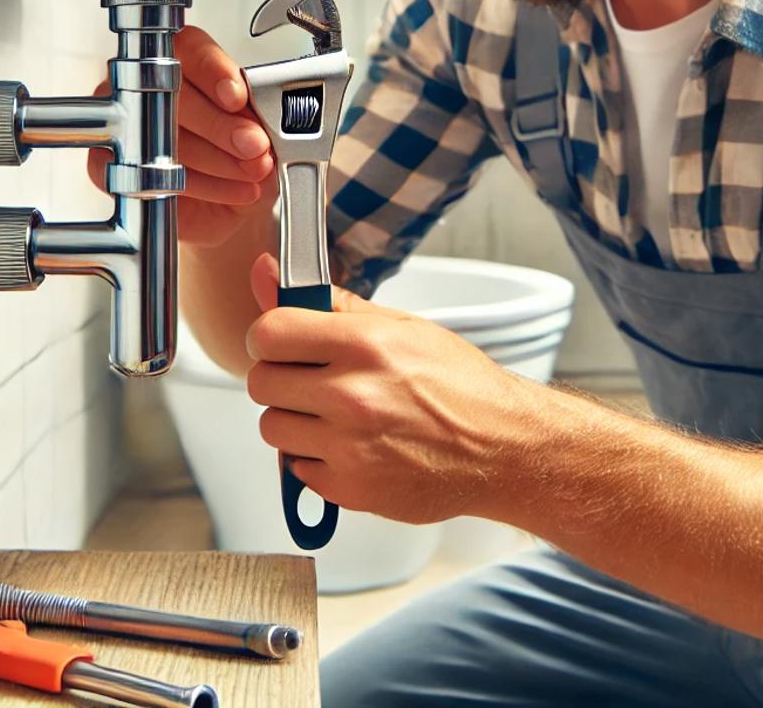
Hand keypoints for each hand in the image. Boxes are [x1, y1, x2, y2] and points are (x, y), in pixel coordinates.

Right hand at [86, 26, 275, 246]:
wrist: (229, 203)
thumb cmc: (240, 155)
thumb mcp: (260, 129)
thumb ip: (258, 117)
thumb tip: (259, 122)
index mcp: (184, 59)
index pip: (189, 48)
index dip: (214, 71)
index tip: (237, 96)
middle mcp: (146, 82)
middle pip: (172, 93)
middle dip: (221, 125)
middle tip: (254, 146)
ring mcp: (121, 119)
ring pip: (159, 134)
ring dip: (216, 160)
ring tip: (250, 172)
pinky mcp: (104, 163)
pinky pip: (142, 171)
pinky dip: (195, 185)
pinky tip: (228, 189)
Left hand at [244, 254, 541, 524]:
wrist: (502, 447)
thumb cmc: (457, 383)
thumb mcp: (402, 326)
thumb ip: (330, 304)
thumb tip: (265, 272)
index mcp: (365, 344)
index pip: (269, 333)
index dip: (269, 337)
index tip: (283, 343)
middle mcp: (353, 395)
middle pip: (261, 383)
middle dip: (280, 378)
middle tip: (312, 380)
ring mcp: (350, 447)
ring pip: (272, 429)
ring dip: (295, 420)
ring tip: (333, 415)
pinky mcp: (352, 489)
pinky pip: (297, 470)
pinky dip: (316, 459)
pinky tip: (350, 446)